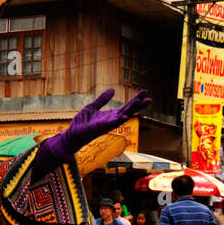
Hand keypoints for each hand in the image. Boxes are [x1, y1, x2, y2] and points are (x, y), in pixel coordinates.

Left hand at [32, 88, 151, 177]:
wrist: (72, 134)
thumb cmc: (82, 123)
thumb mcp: (92, 107)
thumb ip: (102, 99)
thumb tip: (113, 90)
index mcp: (111, 115)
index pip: (127, 107)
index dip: (136, 99)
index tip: (145, 91)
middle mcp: (112, 120)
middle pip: (129, 111)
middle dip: (139, 105)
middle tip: (150, 98)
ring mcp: (107, 125)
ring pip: (123, 116)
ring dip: (132, 109)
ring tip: (141, 102)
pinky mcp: (99, 128)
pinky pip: (110, 124)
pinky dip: (117, 120)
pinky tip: (124, 116)